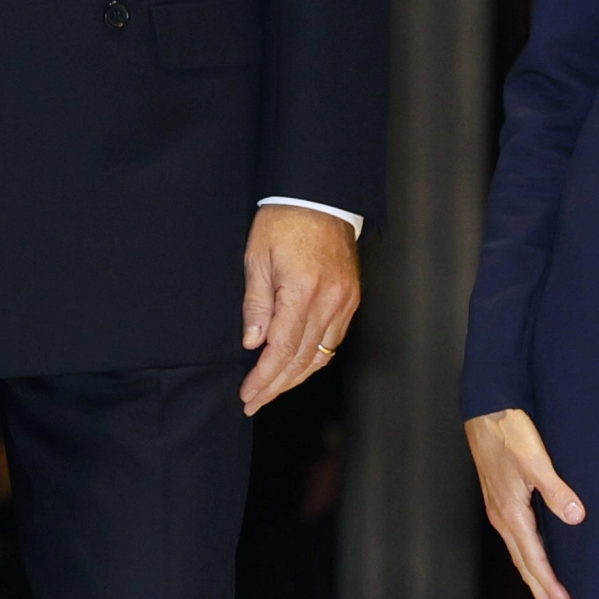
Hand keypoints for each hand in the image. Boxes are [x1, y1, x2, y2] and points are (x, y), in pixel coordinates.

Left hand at [238, 205, 359, 415]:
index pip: (283, 350)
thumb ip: (256, 305)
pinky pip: (334, 340)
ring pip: (322, 354)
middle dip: (276, 386)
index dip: (264, 378)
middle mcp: (329, 302)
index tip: (247, 394)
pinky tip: (298, 366)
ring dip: (296, 377)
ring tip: (272, 390)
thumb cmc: (283, 222)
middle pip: (303, 360)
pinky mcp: (351, 298)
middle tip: (254, 402)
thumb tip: (254, 343)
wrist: (320, 196)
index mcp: (303, 292)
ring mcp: (345, 302)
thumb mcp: (257, 259)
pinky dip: (315, 357)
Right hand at [466, 407, 580, 598]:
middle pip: (524, 566)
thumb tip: (576, 517)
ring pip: (519, 555)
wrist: (486, 411)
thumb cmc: (509, 433)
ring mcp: (499, 511)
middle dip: (540, 595)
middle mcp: (503, 518)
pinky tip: (534, 562)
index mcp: (511, 514)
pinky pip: (516, 542)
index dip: (550, 586)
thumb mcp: (536, 461)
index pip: (534, 560)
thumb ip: (557, 490)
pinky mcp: (501, 502)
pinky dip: (528, 560)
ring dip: (534, 580)